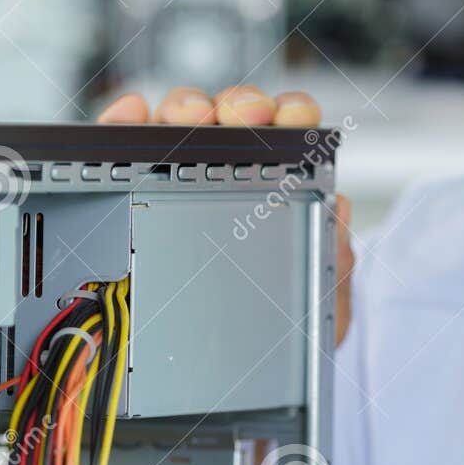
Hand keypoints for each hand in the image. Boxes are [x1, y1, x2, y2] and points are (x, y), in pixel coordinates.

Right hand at [99, 86, 353, 345]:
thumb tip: (338, 211)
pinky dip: (124, 119)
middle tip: (246, 118)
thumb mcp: (324, 298)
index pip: (289, 129)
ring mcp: (183, 175)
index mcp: (284, 181)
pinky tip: (133, 114)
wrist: (252, 360)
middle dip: (239, 105)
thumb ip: (337, 258)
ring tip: (192, 119)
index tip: (292, 117)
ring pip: (179, 121)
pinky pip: (125, 145)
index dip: (292, 111)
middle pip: (230, 115)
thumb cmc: (288, 317)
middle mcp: (234, 169)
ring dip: (186, 108)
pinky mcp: (135, 187)